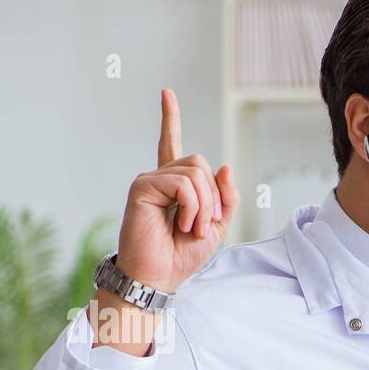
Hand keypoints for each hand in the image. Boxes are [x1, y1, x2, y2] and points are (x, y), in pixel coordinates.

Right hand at [115, 88, 238, 293]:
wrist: (159, 276)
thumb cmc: (182, 255)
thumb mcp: (217, 226)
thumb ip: (225, 198)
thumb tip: (225, 166)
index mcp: (175, 185)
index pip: (172, 145)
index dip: (170, 119)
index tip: (166, 93)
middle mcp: (160, 178)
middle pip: (201, 163)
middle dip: (213, 197)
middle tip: (203, 225)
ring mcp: (150, 180)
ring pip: (196, 173)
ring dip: (205, 206)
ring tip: (190, 228)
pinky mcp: (142, 187)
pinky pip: (183, 184)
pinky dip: (192, 207)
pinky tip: (181, 225)